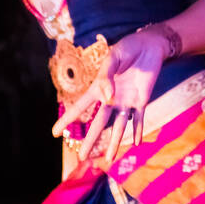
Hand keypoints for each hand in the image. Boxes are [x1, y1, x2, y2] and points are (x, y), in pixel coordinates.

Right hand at [51, 28, 169, 166]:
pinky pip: (140, 118)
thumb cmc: (128, 48)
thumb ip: (106, 77)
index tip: (55, 133)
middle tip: (81, 157)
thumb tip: (106, 98)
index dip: (67, 119)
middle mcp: (111, 98)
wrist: (149, 44)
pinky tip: (137, 143)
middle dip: (90, 140)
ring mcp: (127, 101)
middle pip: (99, 122)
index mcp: (99, 87)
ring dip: (115, 142)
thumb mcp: (113, 58)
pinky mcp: (142, 100)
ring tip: (109, 159)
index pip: (80, 106)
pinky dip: (138, 130)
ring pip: (119, 125)